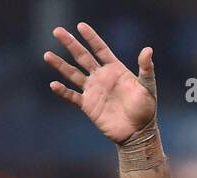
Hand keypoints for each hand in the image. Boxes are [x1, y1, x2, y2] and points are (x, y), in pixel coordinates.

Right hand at [45, 23, 156, 142]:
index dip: (91, 38)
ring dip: (60, 65)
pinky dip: (63, 91)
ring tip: (47, 55)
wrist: (138, 133)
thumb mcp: (147, 88)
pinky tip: (54, 84)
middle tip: (57, 31)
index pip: (100, 50)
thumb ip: (146, 69)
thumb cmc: (146, 110)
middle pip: (82, 57)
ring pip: (72, 74)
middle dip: (70, 44)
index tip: (81, 26)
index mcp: (115, 70)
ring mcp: (93, 90)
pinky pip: (72, 96)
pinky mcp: (88, 105)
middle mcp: (101, 77)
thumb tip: (148, 49)